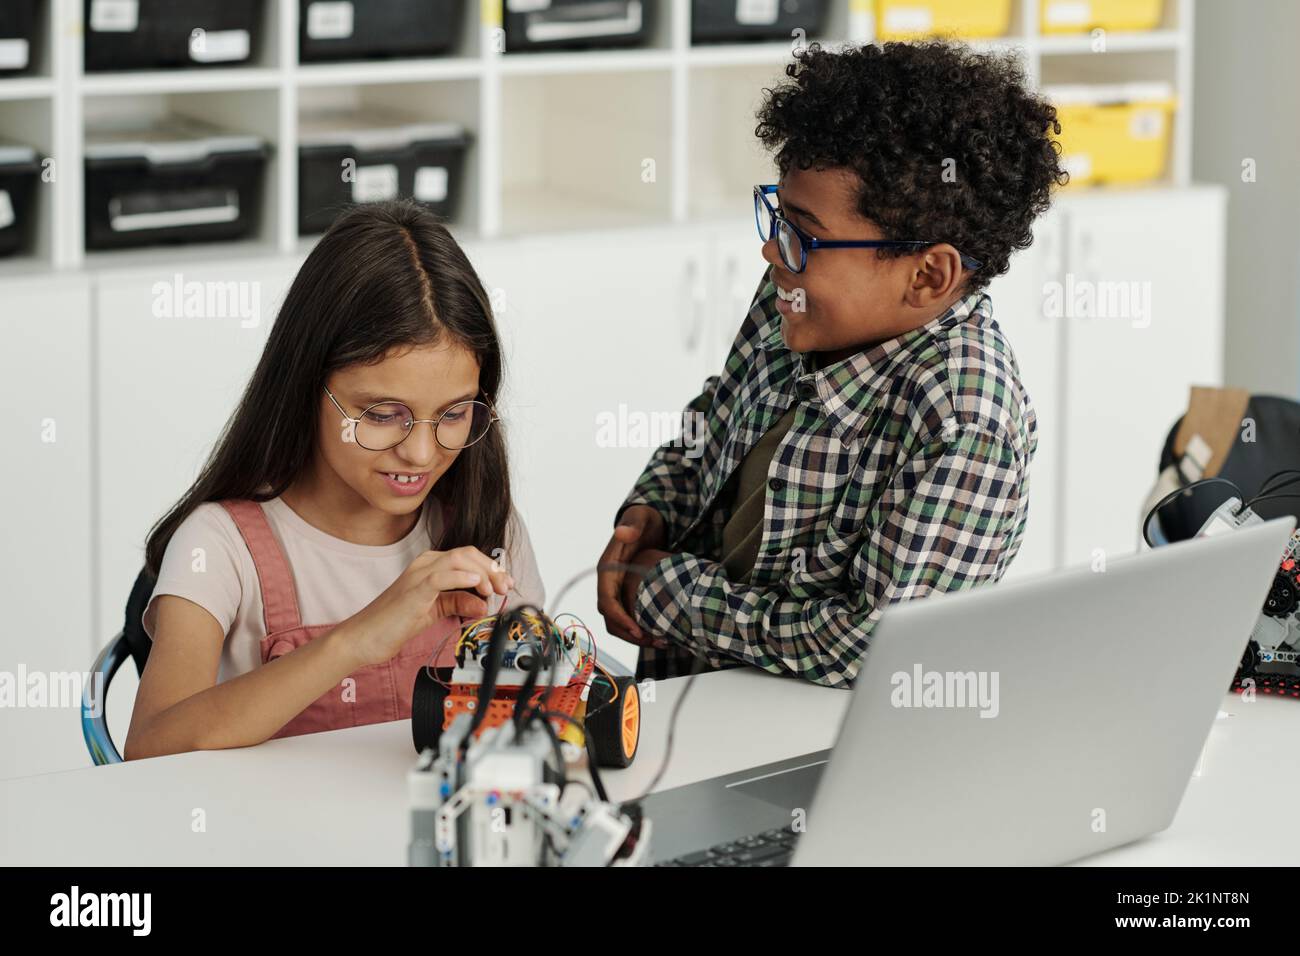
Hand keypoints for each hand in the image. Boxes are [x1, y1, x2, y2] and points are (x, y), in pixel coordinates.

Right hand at [339, 547, 513, 667]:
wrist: (364, 637)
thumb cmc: (394, 623)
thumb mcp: (435, 611)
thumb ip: (458, 603)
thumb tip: (483, 604)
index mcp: (430, 566)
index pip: (468, 557)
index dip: (491, 568)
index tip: (506, 584)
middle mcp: (425, 564)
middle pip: (467, 554)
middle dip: (492, 569)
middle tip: (505, 587)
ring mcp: (418, 574)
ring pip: (458, 559)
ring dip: (482, 573)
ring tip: (492, 590)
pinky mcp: (413, 590)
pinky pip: (441, 576)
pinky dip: (462, 577)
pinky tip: (476, 585)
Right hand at [596, 505, 666, 644]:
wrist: (646, 521)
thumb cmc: (643, 520)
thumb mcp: (639, 519)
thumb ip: (632, 527)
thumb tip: (622, 533)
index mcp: (607, 569)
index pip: (607, 601)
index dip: (620, 618)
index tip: (638, 631)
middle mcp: (609, 582)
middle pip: (610, 617)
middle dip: (629, 633)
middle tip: (654, 642)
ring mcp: (617, 589)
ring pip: (618, 621)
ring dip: (636, 635)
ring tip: (660, 642)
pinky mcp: (627, 593)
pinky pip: (630, 616)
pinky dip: (642, 627)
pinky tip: (662, 632)